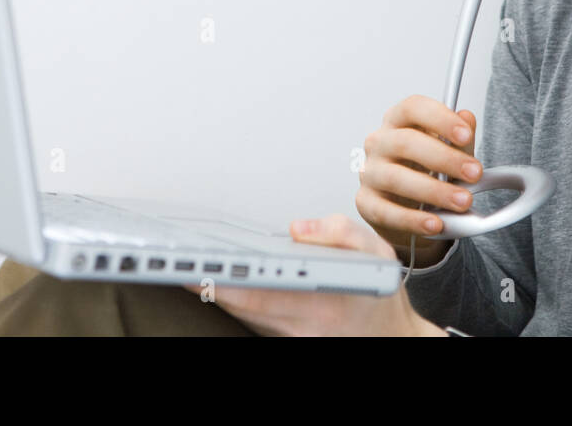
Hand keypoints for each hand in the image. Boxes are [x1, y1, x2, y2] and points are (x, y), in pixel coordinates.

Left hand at [181, 214, 440, 335]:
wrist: (393, 338)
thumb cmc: (381, 294)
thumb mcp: (375, 250)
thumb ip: (339, 232)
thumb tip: (298, 228)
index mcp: (325, 300)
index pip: (263, 293)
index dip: (226, 282)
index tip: (199, 268)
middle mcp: (306, 326)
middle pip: (243, 306)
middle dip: (210, 285)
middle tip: (178, 263)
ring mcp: (294, 339)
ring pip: (244, 316)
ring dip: (219, 294)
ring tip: (191, 269)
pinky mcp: (288, 343)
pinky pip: (253, 324)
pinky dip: (235, 306)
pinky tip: (219, 286)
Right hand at [355, 95, 479, 250]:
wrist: (411, 208)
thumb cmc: (429, 171)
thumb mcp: (450, 152)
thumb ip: (460, 139)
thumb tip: (467, 117)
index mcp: (398, 121)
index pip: (413, 108)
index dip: (440, 119)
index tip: (466, 135)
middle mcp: (379, 142)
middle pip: (405, 142)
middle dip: (445, 158)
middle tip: (474, 173)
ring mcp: (369, 172)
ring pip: (396, 178)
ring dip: (434, 191)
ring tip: (462, 201)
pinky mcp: (366, 203)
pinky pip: (387, 212)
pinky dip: (413, 219)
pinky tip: (435, 223)